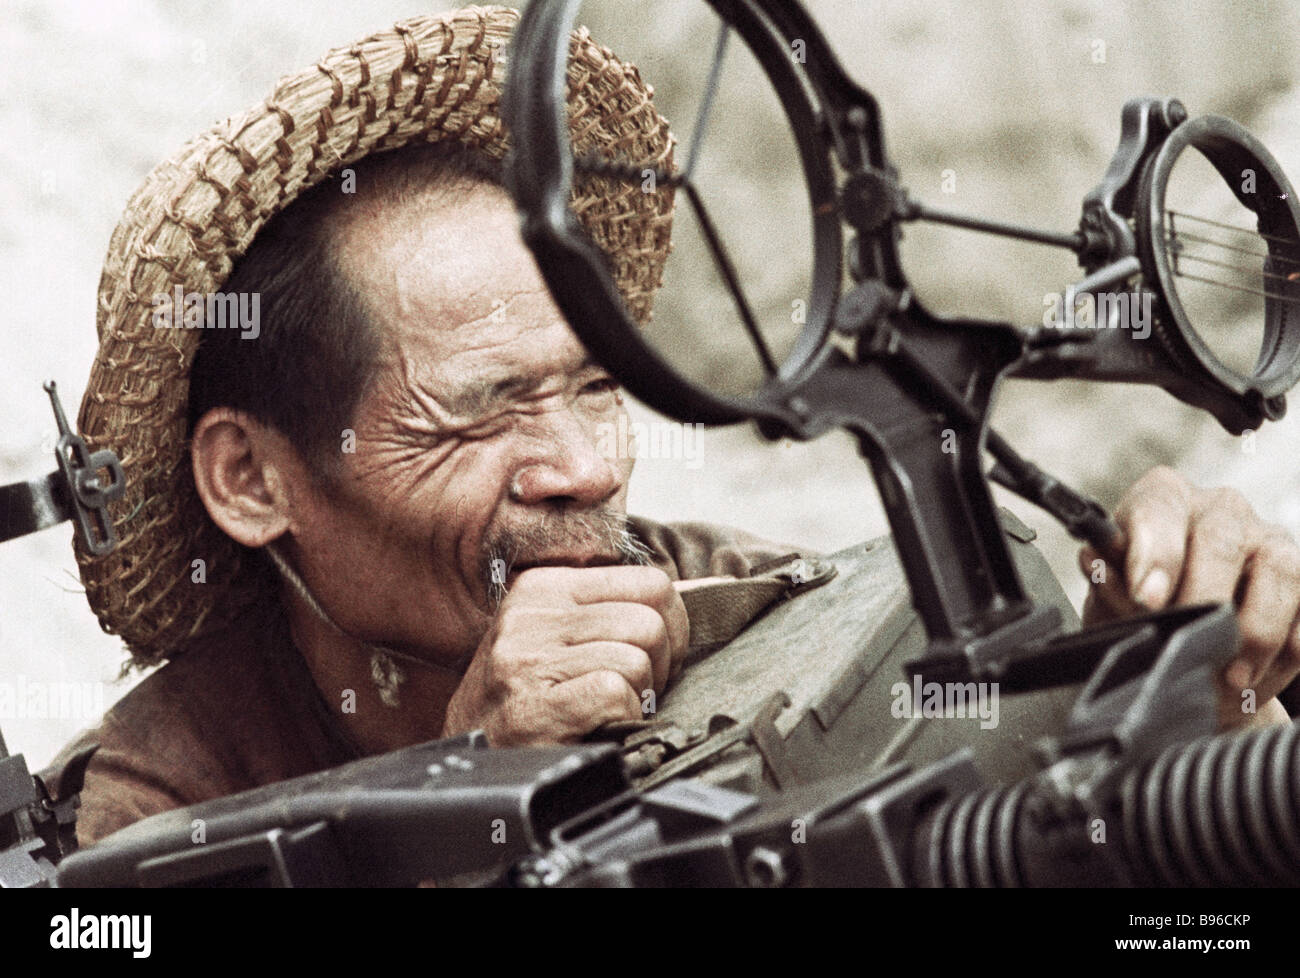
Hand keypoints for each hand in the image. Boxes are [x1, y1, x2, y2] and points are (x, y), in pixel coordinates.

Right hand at [441, 565, 688, 745]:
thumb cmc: (525, 699)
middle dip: (662, 664)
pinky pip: (616, 692)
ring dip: (639, 694)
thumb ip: (622, 609)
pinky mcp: (535, 706)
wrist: (468, 760)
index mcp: (544, 588)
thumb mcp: (561, 636)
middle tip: (637, 690)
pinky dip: (622, 717)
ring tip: (610, 708)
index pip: (650, 582)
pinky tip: (598, 725)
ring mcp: (529, 660)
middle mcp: (532, 615)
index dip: (671, 625)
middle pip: (651, 621)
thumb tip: (707, 591)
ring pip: (637, 656)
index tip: (653, 657)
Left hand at [1079, 466, 1299, 729]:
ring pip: (1280, 570)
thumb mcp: (1114, 599)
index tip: (1148, 598)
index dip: (1155, 552)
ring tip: (1230, 675)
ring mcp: (1270, 541)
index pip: (1158, 507)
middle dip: (1205, 597)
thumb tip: (1097, 561)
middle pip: (1222, 540)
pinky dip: (1289, 645)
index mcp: (1164, 499)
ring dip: (1255, 631)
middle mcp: (1221, 510)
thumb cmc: (1141, 608)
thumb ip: (1110, 583)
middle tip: (1191, 640)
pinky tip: (1263, 673)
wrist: (1186, 645)